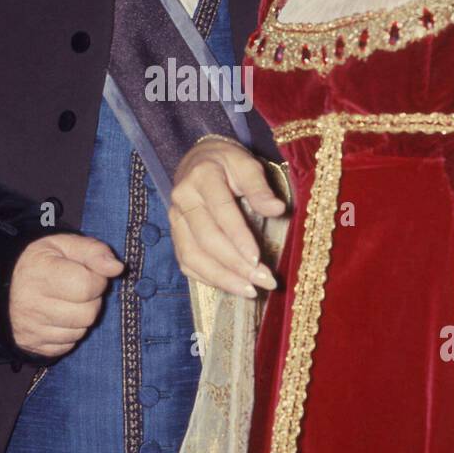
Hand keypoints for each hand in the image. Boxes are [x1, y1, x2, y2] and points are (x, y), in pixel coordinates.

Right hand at [8, 234, 123, 358]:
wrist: (0, 283)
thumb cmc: (38, 261)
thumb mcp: (64, 244)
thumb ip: (93, 251)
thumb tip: (118, 268)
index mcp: (40, 273)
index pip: (87, 286)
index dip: (97, 280)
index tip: (89, 274)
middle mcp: (32, 304)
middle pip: (88, 313)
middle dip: (92, 300)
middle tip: (79, 289)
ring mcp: (31, 328)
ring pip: (80, 332)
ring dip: (82, 317)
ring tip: (68, 302)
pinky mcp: (32, 345)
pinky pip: (66, 345)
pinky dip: (69, 332)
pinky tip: (59, 317)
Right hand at [168, 138, 285, 296]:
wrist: (199, 161)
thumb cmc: (229, 164)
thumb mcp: (247, 164)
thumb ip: (260, 187)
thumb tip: (278, 209)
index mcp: (202, 177)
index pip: (221, 211)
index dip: (239, 238)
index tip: (258, 259)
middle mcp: (183, 199)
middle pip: (206, 239)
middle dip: (235, 265)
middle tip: (264, 281)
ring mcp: (175, 219)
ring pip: (192, 256)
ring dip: (222, 278)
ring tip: (249, 291)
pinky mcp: (175, 235)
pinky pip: (187, 263)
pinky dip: (208, 279)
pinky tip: (231, 287)